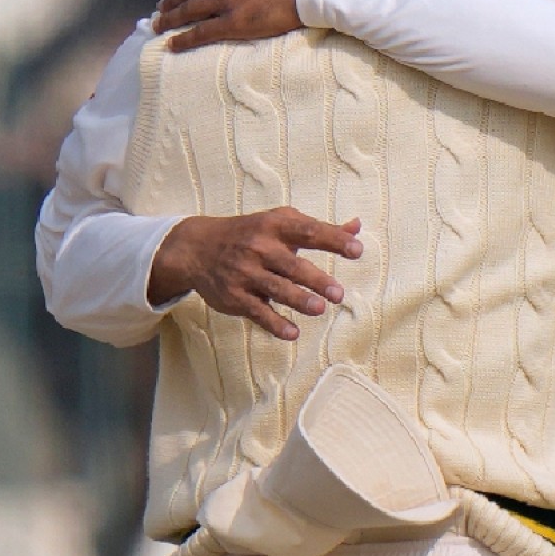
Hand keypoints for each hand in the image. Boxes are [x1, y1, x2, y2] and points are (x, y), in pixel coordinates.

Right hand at [149, 209, 362, 340]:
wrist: (196, 248)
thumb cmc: (252, 234)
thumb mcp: (282, 222)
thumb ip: (321, 229)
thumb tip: (357, 227)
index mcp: (276, 226)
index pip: (309, 231)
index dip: (334, 240)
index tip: (357, 249)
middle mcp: (260, 248)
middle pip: (292, 265)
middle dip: (316, 279)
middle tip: (338, 293)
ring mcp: (245, 273)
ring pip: (275, 288)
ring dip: (298, 300)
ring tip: (320, 308)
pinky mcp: (234, 296)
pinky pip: (256, 311)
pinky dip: (274, 324)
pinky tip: (292, 333)